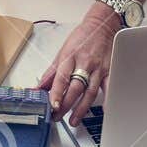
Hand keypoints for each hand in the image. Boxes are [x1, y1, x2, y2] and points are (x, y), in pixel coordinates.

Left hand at [39, 3, 119, 124]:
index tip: (52, 105)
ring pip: (90, 91)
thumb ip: (51, 72)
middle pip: (75, 88)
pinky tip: (105, 111)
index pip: (61, 78)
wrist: (101, 26)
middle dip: (66, 104)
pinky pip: (108, 87)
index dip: (57, 92)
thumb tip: (38, 86)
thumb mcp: (62, 52)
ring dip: (81, 108)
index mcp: (69, 57)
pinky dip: (108, 99)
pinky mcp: (108, 71)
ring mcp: (97, 69)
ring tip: (73, 120)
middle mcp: (84, 64)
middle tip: (57, 116)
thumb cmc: (81, 38)